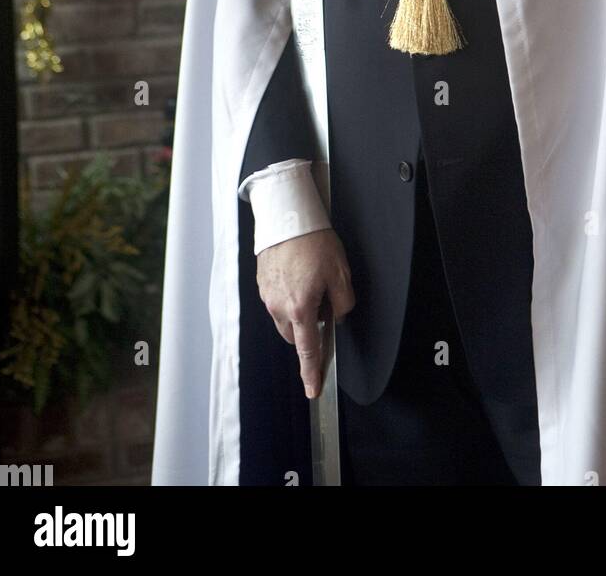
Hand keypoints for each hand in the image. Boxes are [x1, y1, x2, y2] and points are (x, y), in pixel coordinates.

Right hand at [256, 228, 354, 398]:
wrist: (287, 216)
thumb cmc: (313, 242)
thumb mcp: (341, 273)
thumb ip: (343, 303)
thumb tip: (336, 315)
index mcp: (301, 308)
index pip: (307, 350)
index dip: (311, 372)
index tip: (313, 390)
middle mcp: (279, 307)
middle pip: (294, 334)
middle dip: (308, 328)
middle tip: (323, 300)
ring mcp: (267, 296)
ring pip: (285, 317)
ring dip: (298, 311)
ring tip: (311, 280)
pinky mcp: (261, 284)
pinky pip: (277, 300)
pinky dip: (288, 296)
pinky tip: (298, 273)